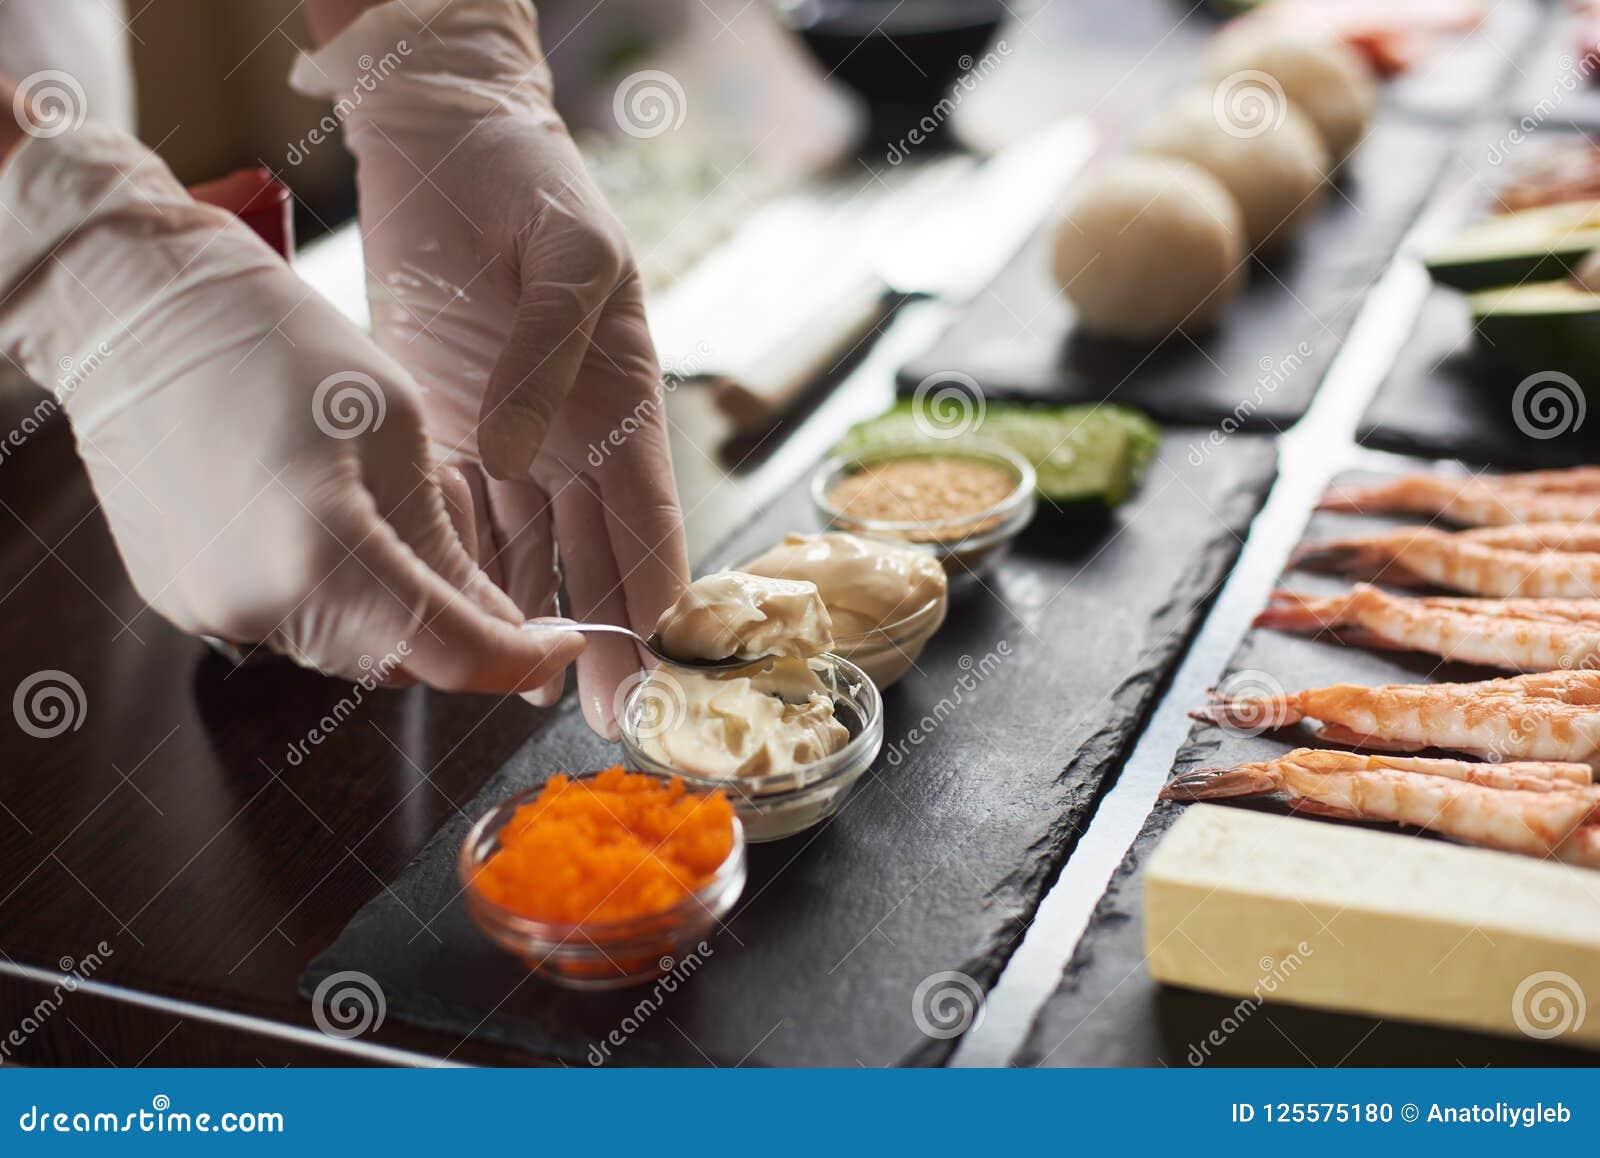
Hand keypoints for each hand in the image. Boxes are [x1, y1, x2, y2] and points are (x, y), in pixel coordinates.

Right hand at [0, 121, 584, 690]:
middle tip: (499, 583)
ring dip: (397, 615)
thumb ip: (447, 544)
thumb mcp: (396, 430)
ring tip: (408, 530)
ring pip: (346, 649)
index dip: (521, 658)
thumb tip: (499, 624)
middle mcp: (259, 606)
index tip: (562, 643)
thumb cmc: (277, 341)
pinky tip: (337, 527)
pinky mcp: (181, 598)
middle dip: (461, 633)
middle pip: (399, 662)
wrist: (133, 308)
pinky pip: (289, 622)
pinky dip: (334, 596)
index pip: (452, 655)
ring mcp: (210, 610)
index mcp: (324, 556)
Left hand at [293, 0, 688, 735]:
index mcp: (624, 405)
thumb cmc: (531, 181)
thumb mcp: (573, 251)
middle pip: (592, 559)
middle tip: (614, 718)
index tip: (667, 667)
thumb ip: (554, 350)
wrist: (442, 142)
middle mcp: (569, 440)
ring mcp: (504, 441)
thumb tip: (522, 449)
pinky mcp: (438, 428)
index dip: (662, 598)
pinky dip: (462, 569)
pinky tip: (464, 623)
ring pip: (525, 554)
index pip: (651, 521)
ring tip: (536, 696)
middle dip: (603, 642)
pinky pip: (454, 514)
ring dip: (532, 626)